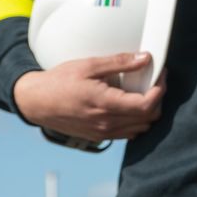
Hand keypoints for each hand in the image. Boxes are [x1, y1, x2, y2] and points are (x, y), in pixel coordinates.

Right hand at [13, 53, 163, 142]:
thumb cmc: (58, 82)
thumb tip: (145, 58)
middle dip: (158, 100)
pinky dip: (135, 121)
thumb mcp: (89, 66)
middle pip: (149, 118)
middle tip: (154, 82)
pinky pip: (127, 133)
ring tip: (142, 92)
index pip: (147, 105)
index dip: (160, 90)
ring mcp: (102, 133)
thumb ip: (120, 63)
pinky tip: (129, 105)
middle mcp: (106, 123)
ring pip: (140, 128)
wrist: (35, 102)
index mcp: (105, 105)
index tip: (161, 76)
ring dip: (148, 112)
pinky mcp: (98, 137)